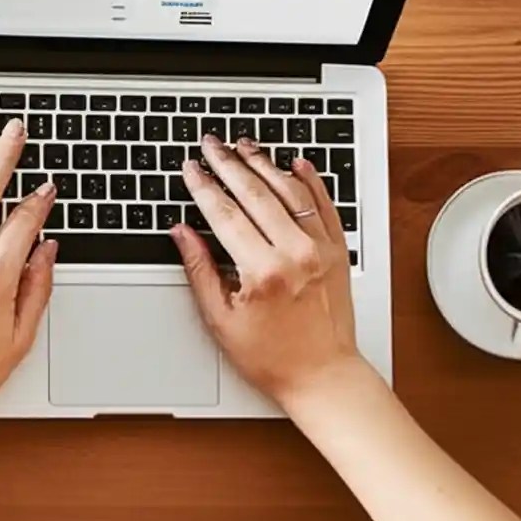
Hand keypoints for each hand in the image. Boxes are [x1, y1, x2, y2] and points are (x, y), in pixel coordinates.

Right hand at [170, 135, 359, 406]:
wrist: (323, 376)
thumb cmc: (273, 357)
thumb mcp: (221, 319)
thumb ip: (200, 270)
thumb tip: (182, 233)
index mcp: (262, 271)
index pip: (224, 213)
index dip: (203, 186)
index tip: (190, 169)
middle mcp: (295, 253)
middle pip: (255, 192)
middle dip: (228, 163)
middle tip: (211, 144)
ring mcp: (321, 249)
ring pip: (290, 191)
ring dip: (265, 164)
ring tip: (245, 146)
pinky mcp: (339, 251)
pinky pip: (325, 204)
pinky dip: (310, 180)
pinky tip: (296, 163)